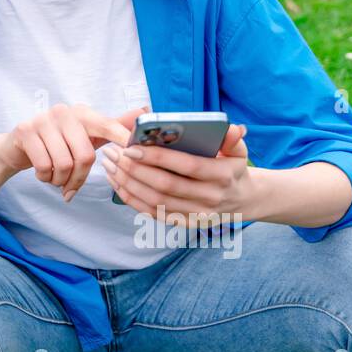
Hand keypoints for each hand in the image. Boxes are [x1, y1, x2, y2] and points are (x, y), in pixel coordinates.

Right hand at [0, 104, 142, 201]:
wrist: (16, 147)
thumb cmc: (59, 144)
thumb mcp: (87, 136)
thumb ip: (115, 126)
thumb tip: (144, 110)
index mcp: (84, 113)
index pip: (108, 126)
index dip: (123, 139)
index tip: (135, 154)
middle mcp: (64, 111)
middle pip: (85, 155)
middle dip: (79, 178)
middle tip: (70, 186)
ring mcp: (43, 119)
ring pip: (64, 163)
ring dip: (60, 180)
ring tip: (55, 178)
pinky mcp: (25, 130)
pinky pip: (44, 166)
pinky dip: (45, 178)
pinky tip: (43, 174)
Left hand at [102, 123, 251, 226]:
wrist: (241, 200)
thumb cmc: (232, 168)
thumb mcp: (238, 151)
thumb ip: (231, 139)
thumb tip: (234, 128)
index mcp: (222, 175)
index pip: (187, 166)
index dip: (159, 157)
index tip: (132, 146)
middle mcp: (210, 198)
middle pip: (166, 185)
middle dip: (135, 169)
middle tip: (114, 153)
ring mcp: (197, 214)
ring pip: (156, 201)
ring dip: (128, 183)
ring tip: (110, 165)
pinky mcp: (184, 223)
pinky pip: (153, 213)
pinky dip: (132, 199)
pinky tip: (117, 183)